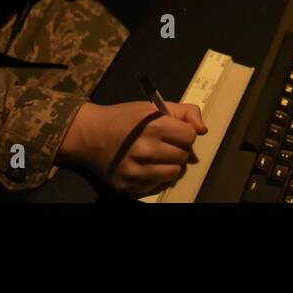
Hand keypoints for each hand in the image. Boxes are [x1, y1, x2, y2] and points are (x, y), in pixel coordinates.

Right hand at [58, 100, 206, 196]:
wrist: (89, 134)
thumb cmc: (124, 118)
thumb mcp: (153, 106)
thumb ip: (184, 112)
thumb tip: (203, 130)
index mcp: (153, 126)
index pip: (190, 136)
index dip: (184, 133)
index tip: (174, 131)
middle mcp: (144, 150)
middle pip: (183, 156)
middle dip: (178, 149)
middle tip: (163, 144)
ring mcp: (135, 171)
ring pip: (173, 174)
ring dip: (170, 165)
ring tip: (157, 156)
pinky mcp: (127, 186)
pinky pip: (156, 185)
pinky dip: (155, 177)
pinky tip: (144, 166)